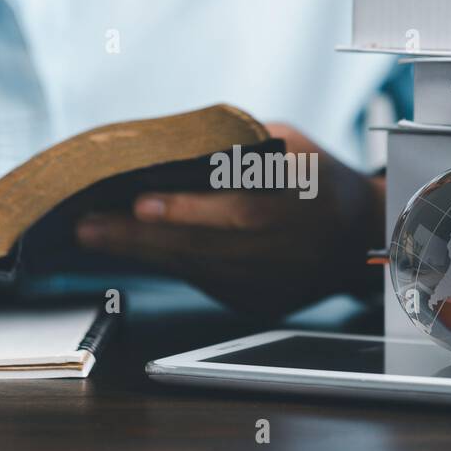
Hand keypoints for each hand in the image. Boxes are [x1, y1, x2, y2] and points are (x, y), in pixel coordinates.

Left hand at [74, 123, 384, 316]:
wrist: (361, 238)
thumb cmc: (316, 178)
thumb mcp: (290, 146)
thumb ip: (238, 148)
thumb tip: (169, 147)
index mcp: (302, 200)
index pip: (242, 209)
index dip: (191, 210)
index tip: (141, 201)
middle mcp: (285, 249)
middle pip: (205, 247)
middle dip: (140, 236)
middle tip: (88, 224)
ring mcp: (270, 284)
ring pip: (196, 269)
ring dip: (141, 251)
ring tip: (92, 232)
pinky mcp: (255, 303)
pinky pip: (202, 281)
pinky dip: (165, 263)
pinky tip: (130, 246)